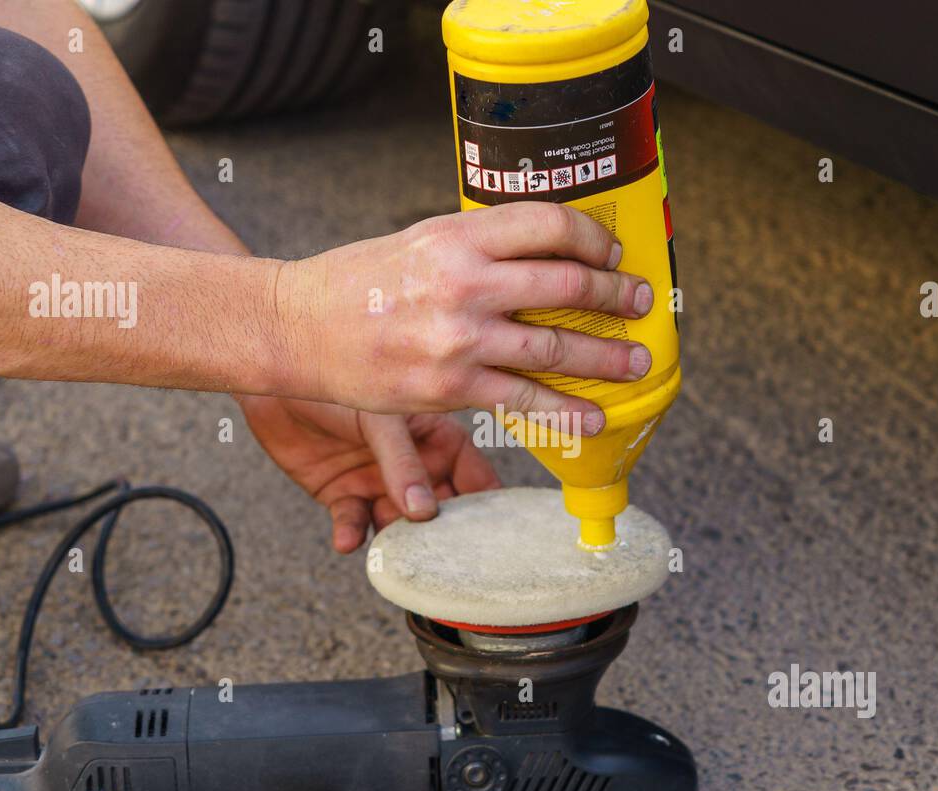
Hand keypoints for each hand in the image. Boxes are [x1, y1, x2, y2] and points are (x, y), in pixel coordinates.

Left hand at [236, 394, 499, 552]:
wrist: (276, 387)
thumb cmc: (338, 385)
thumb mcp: (380, 421)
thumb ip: (402, 465)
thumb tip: (424, 512)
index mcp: (436, 439)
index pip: (472, 475)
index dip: (486, 504)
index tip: (494, 534)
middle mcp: (413, 467)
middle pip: (440, 509)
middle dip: (443, 533)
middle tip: (446, 556)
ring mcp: (379, 484)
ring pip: (399, 525)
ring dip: (398, 540)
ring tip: (394, 552)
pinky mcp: (344, 498)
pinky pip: (355, 524)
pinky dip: (352, 535)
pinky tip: (347, 540)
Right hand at [277, 202, 654, 434]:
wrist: (297, 329)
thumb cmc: (355, 281)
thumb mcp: (417, 240)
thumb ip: (477, 246)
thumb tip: (540, 253)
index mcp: (457, 236)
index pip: (549, 225)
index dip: (593, 238)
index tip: (611, 252)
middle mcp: (463, 283)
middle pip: (565, 283)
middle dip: (614, 295)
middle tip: (640, 303)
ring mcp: (459, 339)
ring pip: (554, 346)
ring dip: (605, 357)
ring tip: (636, 363)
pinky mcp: (450, 387)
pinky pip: (522, 400)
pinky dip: (564, 411)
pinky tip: (592, 418)